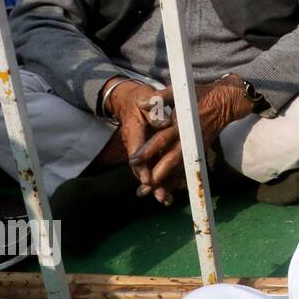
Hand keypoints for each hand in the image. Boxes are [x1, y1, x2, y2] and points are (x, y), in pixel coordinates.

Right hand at [104, 79, 175, 202]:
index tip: (148, 179)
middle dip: (150, 182)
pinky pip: (153, 166)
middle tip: (160, 197)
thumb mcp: (146, 99)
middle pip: (141, 166)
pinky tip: (170, 191)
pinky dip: (160, 177)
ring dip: (156, 184)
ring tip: (166, 200)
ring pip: (147, 169)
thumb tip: (164, 122)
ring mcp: (140, 149)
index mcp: (133, 130)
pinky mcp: (146, 151)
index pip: (136, 151)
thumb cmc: (140, 99)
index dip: (142, 165)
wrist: (129, 100)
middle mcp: (135, 143)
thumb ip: (155, 111)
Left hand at [127, 75, 256, 201]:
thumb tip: (142, 103)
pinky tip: (171, 191)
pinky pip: (188, 166)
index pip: (163, 139)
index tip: (135, 160)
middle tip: (145, 185)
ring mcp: (196, 145)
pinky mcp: (199, 149)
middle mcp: (189, 137)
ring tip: (156, 196)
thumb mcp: (181, 92)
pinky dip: (180, 179)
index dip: (149, 150)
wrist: (226, 102)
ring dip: (170, 181)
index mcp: (181, 123)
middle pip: (173, 158)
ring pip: (181, 166)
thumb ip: (161, 97)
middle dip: (159, 173)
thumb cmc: (201, 95)